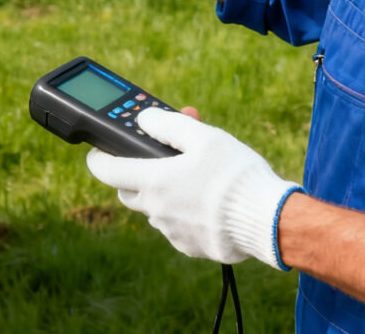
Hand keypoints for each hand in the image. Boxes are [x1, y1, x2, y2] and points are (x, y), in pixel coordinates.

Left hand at [86, 108, 300, 267]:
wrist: (267, 220)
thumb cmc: (234, 175)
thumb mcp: (203, 136)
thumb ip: (168, 124)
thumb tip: (145, 119)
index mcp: (153, 181)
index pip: (104, 171)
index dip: (98, 158)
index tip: (99, 151)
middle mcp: (155, 210)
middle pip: (127, 191)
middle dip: (135, 174)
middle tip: (158, 159)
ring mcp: (171, 231)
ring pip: (153, 209)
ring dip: (163, 193)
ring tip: (195, 177)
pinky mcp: (189, 246)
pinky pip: (175, 226)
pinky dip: (183, 212)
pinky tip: (208, 201)